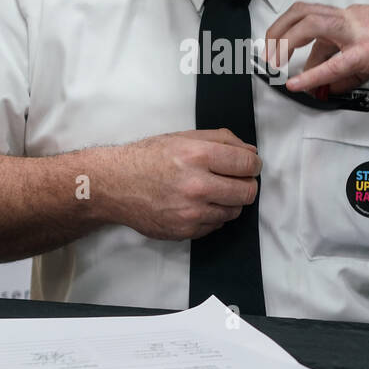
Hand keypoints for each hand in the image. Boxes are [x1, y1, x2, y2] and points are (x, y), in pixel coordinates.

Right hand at [105, 129, 260, 240]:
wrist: (115, 185)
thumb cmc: (147, 159)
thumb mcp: (183, 137)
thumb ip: (221, 140)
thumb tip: (250, 152)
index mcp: (198, 156)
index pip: (247, 164)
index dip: (254, 165)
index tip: (250, 166)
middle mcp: (196, 185)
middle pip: (247, 192)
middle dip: (246, 185)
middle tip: (236, 180)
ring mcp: (191, 212)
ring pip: (234, 211)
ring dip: (229, 202)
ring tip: (212, 191)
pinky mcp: (185, 231)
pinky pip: (215, 225)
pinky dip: (212, 215)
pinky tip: (197, 204)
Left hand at [265, 3, 368, 94]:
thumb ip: (351, 68)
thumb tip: (331, 84)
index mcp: (354, 17)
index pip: (313, 20)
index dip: (291, 37)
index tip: (279, 53)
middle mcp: (353, 18)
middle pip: (302, 12)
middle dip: (278, 30)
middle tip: (267, 53)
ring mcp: (360, 32)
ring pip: (311, 25)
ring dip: (286, 42)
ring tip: (275, 63)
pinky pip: (334, 63)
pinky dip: (310, 74)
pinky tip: (296, 84)